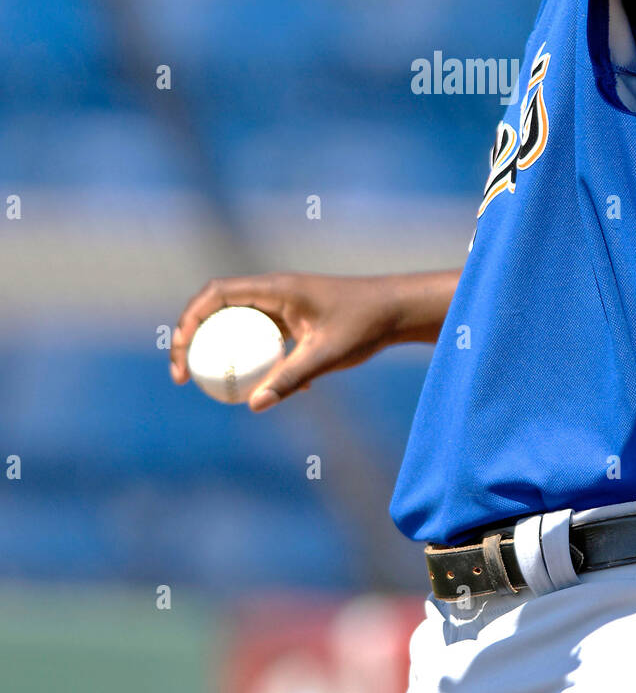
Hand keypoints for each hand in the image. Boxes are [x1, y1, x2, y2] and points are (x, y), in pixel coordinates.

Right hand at [170, 270, 458, 410]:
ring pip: (237, 324)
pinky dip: (256, 360)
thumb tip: (253, 406)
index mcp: (275, 287)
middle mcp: (273, 291)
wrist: (396, 311)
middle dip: (192, 338)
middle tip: (183, 377)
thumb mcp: (328, 354)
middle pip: (217, 308)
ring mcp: (282, 304)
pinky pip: (261, 338)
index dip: (189, 320)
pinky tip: (276, 391)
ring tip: (215, 388)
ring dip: (222, 351)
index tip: (182, 356)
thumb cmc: (365, 324)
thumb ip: (291, 377)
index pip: (216, 294)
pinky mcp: (293, 319)